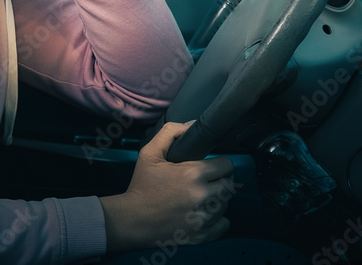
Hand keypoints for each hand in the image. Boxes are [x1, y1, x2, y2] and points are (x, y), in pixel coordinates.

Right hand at [99, 121, 234, 253]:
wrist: (132, 220)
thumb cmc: (142, 186)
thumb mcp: (149, 153)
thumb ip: (171, 133)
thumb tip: (192, 125)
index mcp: (192, 174)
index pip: (226, 165)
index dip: (219, 163)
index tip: (210, 166)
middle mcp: (202, 196)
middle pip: (229, 185)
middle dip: (219, 181)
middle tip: (205, 181)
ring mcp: (203, 218)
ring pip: (225, 204)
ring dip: (217, 200)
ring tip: (200, 197)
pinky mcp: (202, 235)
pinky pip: (224, 224)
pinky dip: (217, 219)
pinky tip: (203, 213)